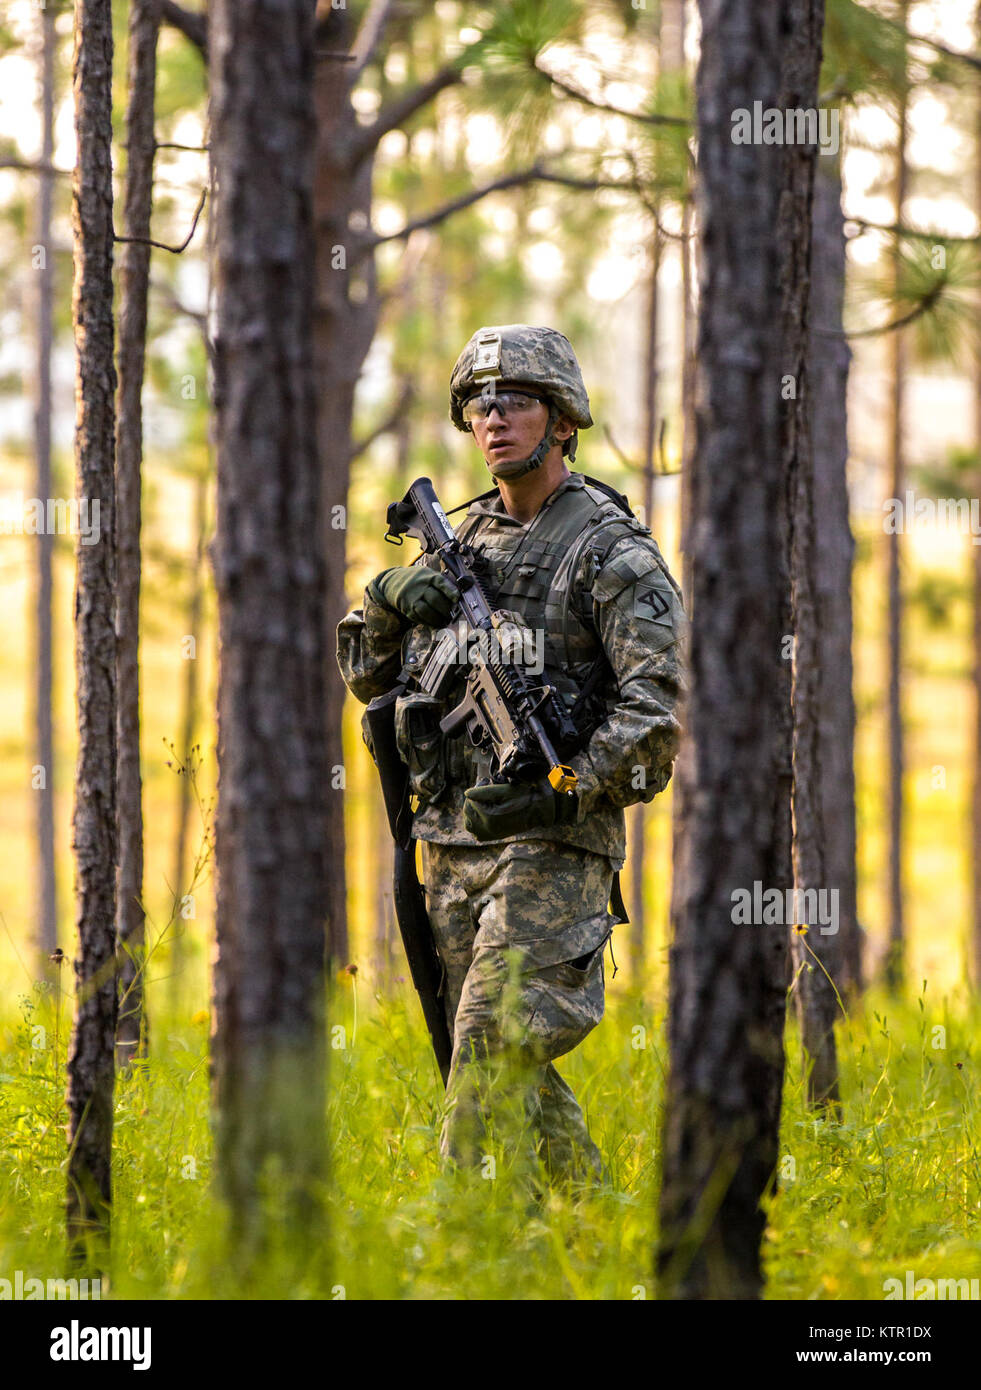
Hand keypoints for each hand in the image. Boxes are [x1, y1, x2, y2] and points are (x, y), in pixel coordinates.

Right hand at [367, 566, 459, 626]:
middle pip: (435, 599)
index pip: (441, 583)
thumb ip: (441, 584)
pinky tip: (435, 624)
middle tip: (452, 615)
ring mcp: (412, 598)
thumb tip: (457, 599)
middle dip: (446, 610)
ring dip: (438, 619)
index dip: (450, 591)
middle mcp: (419, 586)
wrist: (393, 581)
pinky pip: (419, 618)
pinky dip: (429, 623)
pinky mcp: (407, 608)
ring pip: (427, 611)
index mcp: (428, 576)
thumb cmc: (417, 579)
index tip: (457, 599)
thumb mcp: (428, 574)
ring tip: (444, 622)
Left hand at [463, 777, 578, 840]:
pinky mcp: (495, 836)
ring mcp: (491, 835)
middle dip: (473, 798)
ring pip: (469, 824)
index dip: (477, 787)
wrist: (539, 810)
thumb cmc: (524, 797)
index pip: (470, 800)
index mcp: (490, 817)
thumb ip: (483, 792)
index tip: (486, 780)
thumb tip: (466, 793)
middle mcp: (489, 829)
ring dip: (472, 811)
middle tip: (484, 787)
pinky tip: (483, 813)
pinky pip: (477, 833)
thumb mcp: (503, 791)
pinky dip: (476, 823)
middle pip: (468, 812)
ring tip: (482, 800)